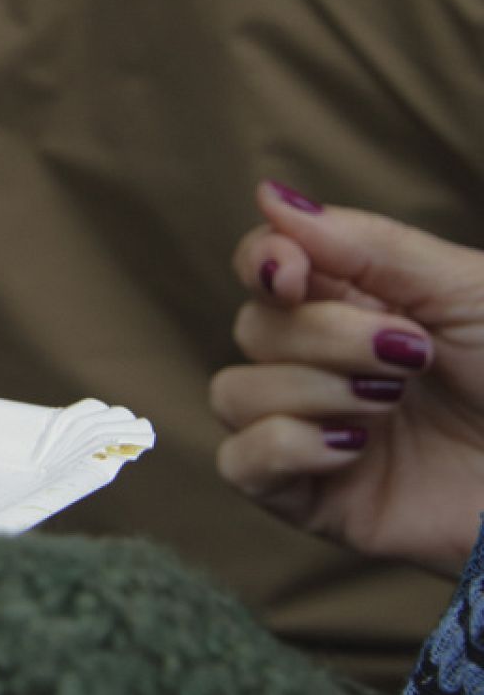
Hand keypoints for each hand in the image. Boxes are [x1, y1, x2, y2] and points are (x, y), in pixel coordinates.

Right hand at [210, 180, 483, 577]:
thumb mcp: (466, 292)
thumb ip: (368, 244)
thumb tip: (269, 194)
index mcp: (356, 306)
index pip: (262, 268)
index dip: (263, 263)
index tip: (294, 273)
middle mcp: (323, 366)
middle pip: (252, 328)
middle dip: (324, 336)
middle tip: (412, 355)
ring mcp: (313, 433)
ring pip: (234, 392)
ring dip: (310, 390)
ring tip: (392, 405)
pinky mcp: (315, 499)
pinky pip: (240, 463)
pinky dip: (284, 446)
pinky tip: (354, 448)